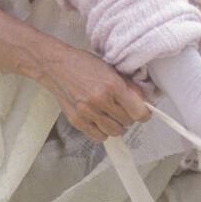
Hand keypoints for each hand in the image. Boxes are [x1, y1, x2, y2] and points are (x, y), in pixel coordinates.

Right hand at [38, 44, 154, 141]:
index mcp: (112, 85)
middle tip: (122, 108)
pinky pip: (99, 137)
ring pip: (115, 132)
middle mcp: (100, 100)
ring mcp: (87, 113)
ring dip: (116, 125)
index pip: (139, 112)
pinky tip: (100, 121)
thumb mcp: (110, 68)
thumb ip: (128, 86)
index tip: (143, 112)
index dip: (144, 113)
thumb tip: (144, 101)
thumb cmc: (83, 64)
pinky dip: (103, 132)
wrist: (55, 66)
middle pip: (128, 122)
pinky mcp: (77, 121)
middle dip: (128, 116)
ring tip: (111, 114)